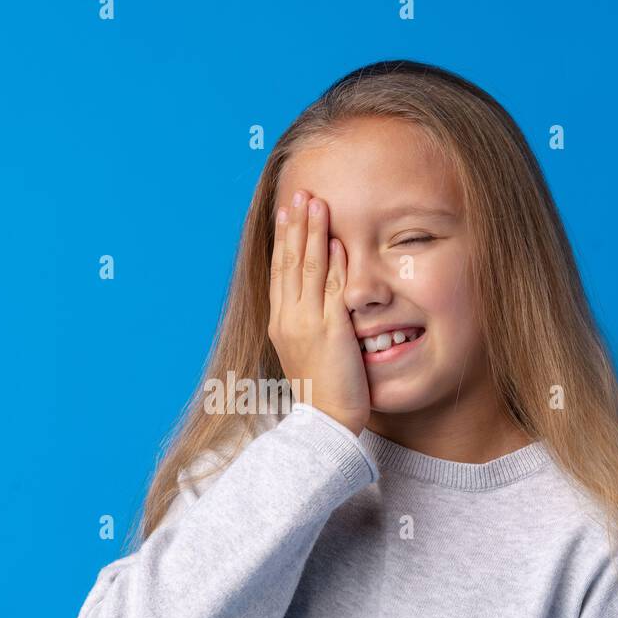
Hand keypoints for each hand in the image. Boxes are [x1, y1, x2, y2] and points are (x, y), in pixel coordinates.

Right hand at [267, 189, 369, 435]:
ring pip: (309, 269)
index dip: (284, 239)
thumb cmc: (320, 392)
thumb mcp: (307, 352)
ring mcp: (307, 324)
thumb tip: (320, 297)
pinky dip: (334, 263)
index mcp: (280, 323)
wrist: (323, 423)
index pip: (281, 271)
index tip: (288, 212)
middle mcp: (289, 319)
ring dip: (313, 232)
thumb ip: (309, 322)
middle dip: (295, 225)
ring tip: (317, 203)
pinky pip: (332, 290)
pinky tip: (336, 240)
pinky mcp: (330, 332)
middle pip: (290, 262)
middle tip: (300, 193)